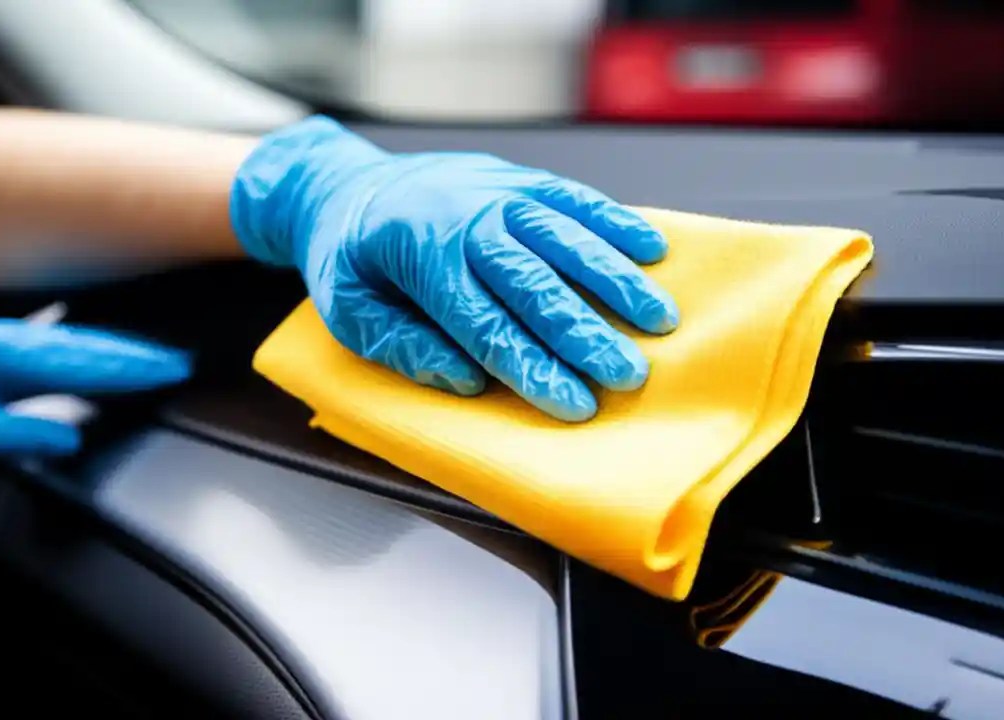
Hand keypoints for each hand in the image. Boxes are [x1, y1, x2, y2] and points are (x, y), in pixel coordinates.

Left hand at [0, 320, 190, 454]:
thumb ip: (24, 434)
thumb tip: (72, 435)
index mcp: (13, 355)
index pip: (88, 363)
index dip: (133, 369)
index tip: (171, 370)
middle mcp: (18, 339)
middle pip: (93, 346)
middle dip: (139, 354)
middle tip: (181, 361)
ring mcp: (13, 338)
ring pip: (81, 342)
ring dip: (121, 349)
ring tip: (156, 358)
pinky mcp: (6, 345)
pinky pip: (64, 344)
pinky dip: (94, 349)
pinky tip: (104, 355)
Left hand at [232, 116, 677, 420]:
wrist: (346, 185)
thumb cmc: (350, 261)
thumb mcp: (349, 312)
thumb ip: (402, 347)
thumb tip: (467, 379)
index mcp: (419, 255)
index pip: (483, 323)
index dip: (531, 367)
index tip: (573, 404)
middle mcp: (465, 217)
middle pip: (533, 282)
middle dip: (583, 332)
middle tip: (628, 374)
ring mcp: (497, 191)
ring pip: (564, 236)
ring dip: (614, 279)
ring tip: (658, 319)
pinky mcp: (518, 179)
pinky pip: (573, 197)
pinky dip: (614, 221)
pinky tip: (652, 250)